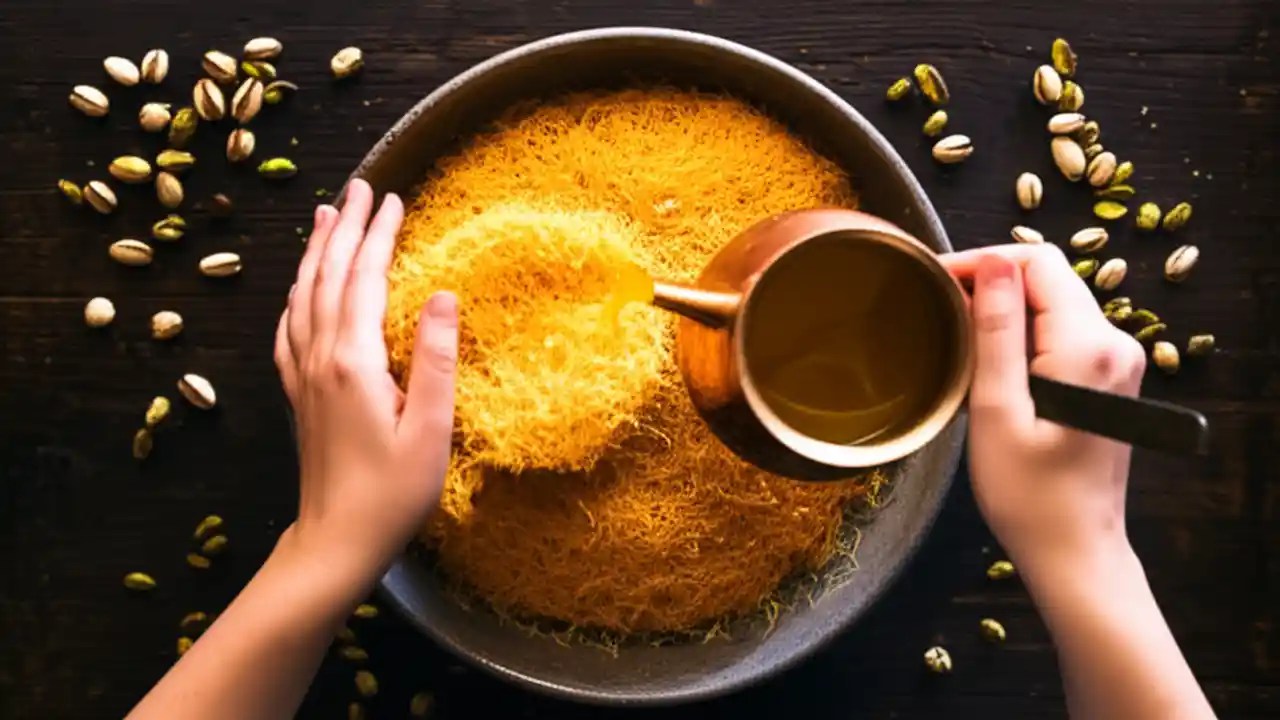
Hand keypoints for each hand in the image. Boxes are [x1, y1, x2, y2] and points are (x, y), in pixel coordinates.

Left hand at [274, 179, 457, 574]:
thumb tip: (443, 294)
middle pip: (328, 277)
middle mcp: (319, 359)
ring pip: (302, 297)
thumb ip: (436, 358)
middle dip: (345, 228)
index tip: (394, 199)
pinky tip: (300, 289)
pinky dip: (295, 295)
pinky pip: (289, 329)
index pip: (365, 280)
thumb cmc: (393, 493)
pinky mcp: (298, 395)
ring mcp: (302, 377)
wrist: (335, 542)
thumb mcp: (430, 428)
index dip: (379, 236)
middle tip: (360, 187)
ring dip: (315, 252)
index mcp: (354, 361)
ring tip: (325, 216)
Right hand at [941, 244, 1145, 573]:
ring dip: (1005, 307)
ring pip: (1053, 303)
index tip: (935, 281)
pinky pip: (1061, 331)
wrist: (1076, 553)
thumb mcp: (997, 411)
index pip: (1039, 263)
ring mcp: (1118, 361)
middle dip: (991, 281)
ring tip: (954, 331)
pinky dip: (1022, 332)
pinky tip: (987, 356)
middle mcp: (1116, 343)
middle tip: (936, 305)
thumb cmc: (1029, 496)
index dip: (984, 261)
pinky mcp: (1109, 379)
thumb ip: (996, 332)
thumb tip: (991, 263)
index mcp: (1089, 346)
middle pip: (1049, 278)